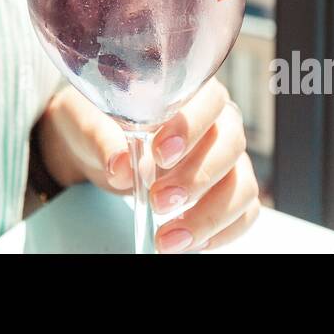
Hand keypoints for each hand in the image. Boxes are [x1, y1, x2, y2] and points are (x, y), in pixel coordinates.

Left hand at [35, 80, 259, 252]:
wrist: (93, 147)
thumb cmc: (96, 123)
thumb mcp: (89, 123)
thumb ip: (106, 140)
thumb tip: (123, 167)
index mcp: (189, 89)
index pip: (208, 101)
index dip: (190, 127)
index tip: (159, 153)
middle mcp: (217, 121)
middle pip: (230, 146)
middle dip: (196, 178)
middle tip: (158, 201)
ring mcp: (226, 157)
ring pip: (241, 185)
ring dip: (209, 216)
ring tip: (168, 238)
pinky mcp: (226, 189)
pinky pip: (244, 212)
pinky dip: (221, 233)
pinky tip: (189, 244)